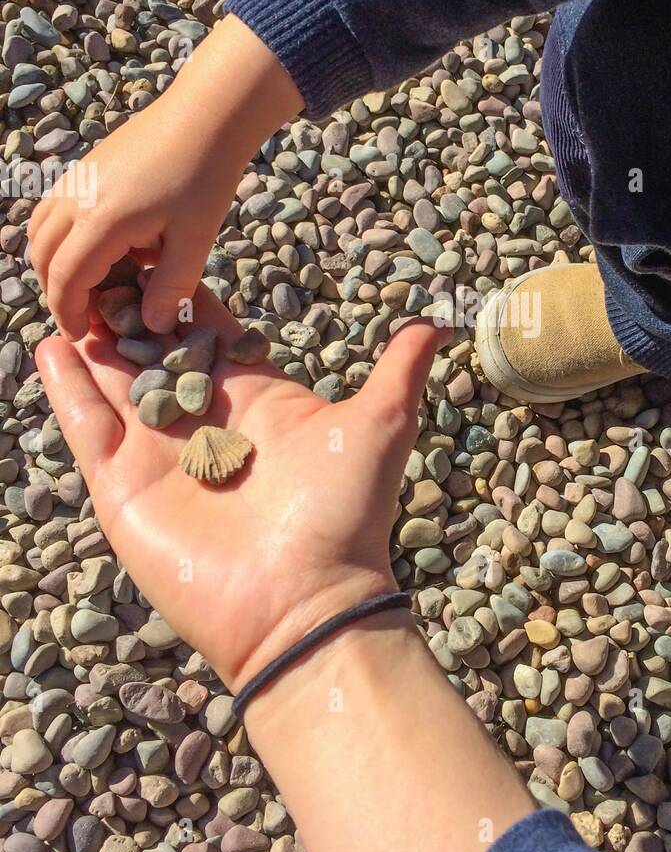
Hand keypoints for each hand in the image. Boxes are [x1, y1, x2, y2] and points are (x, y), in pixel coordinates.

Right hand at [28, 14, 301, 340]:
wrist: (206, 115)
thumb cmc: (205, 176)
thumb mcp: (195, 240)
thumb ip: (171, 288)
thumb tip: (153, 327)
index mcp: (100, 221)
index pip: (65, 279)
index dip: (68, 312)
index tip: (82, 335)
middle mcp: (75, 199)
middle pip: (42, 257)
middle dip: (56, 292)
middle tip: (85, 317)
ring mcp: (75, 179)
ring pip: (39, 231)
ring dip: (53, 264)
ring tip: (87, 286)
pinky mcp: (83, 167)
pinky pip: (51, 209)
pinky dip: (59, 236)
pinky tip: (96, 248)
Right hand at [35, 288, 443, 692]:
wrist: (303, 602)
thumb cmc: (343, 514)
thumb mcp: (379, 425)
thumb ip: (400, 369)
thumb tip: (440, 322)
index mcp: (256, 398)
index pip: (212, 334)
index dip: (189, 297)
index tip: (166, 249)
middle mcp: (205, 421)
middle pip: (156, 351)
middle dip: (131, 309)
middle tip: (104, 258)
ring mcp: (160, 453)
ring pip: (116, 381)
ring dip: (93, 339)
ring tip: (67, 290)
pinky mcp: (122, 486)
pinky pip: (87, 426)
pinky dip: (66, 387)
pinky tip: (50, 345)